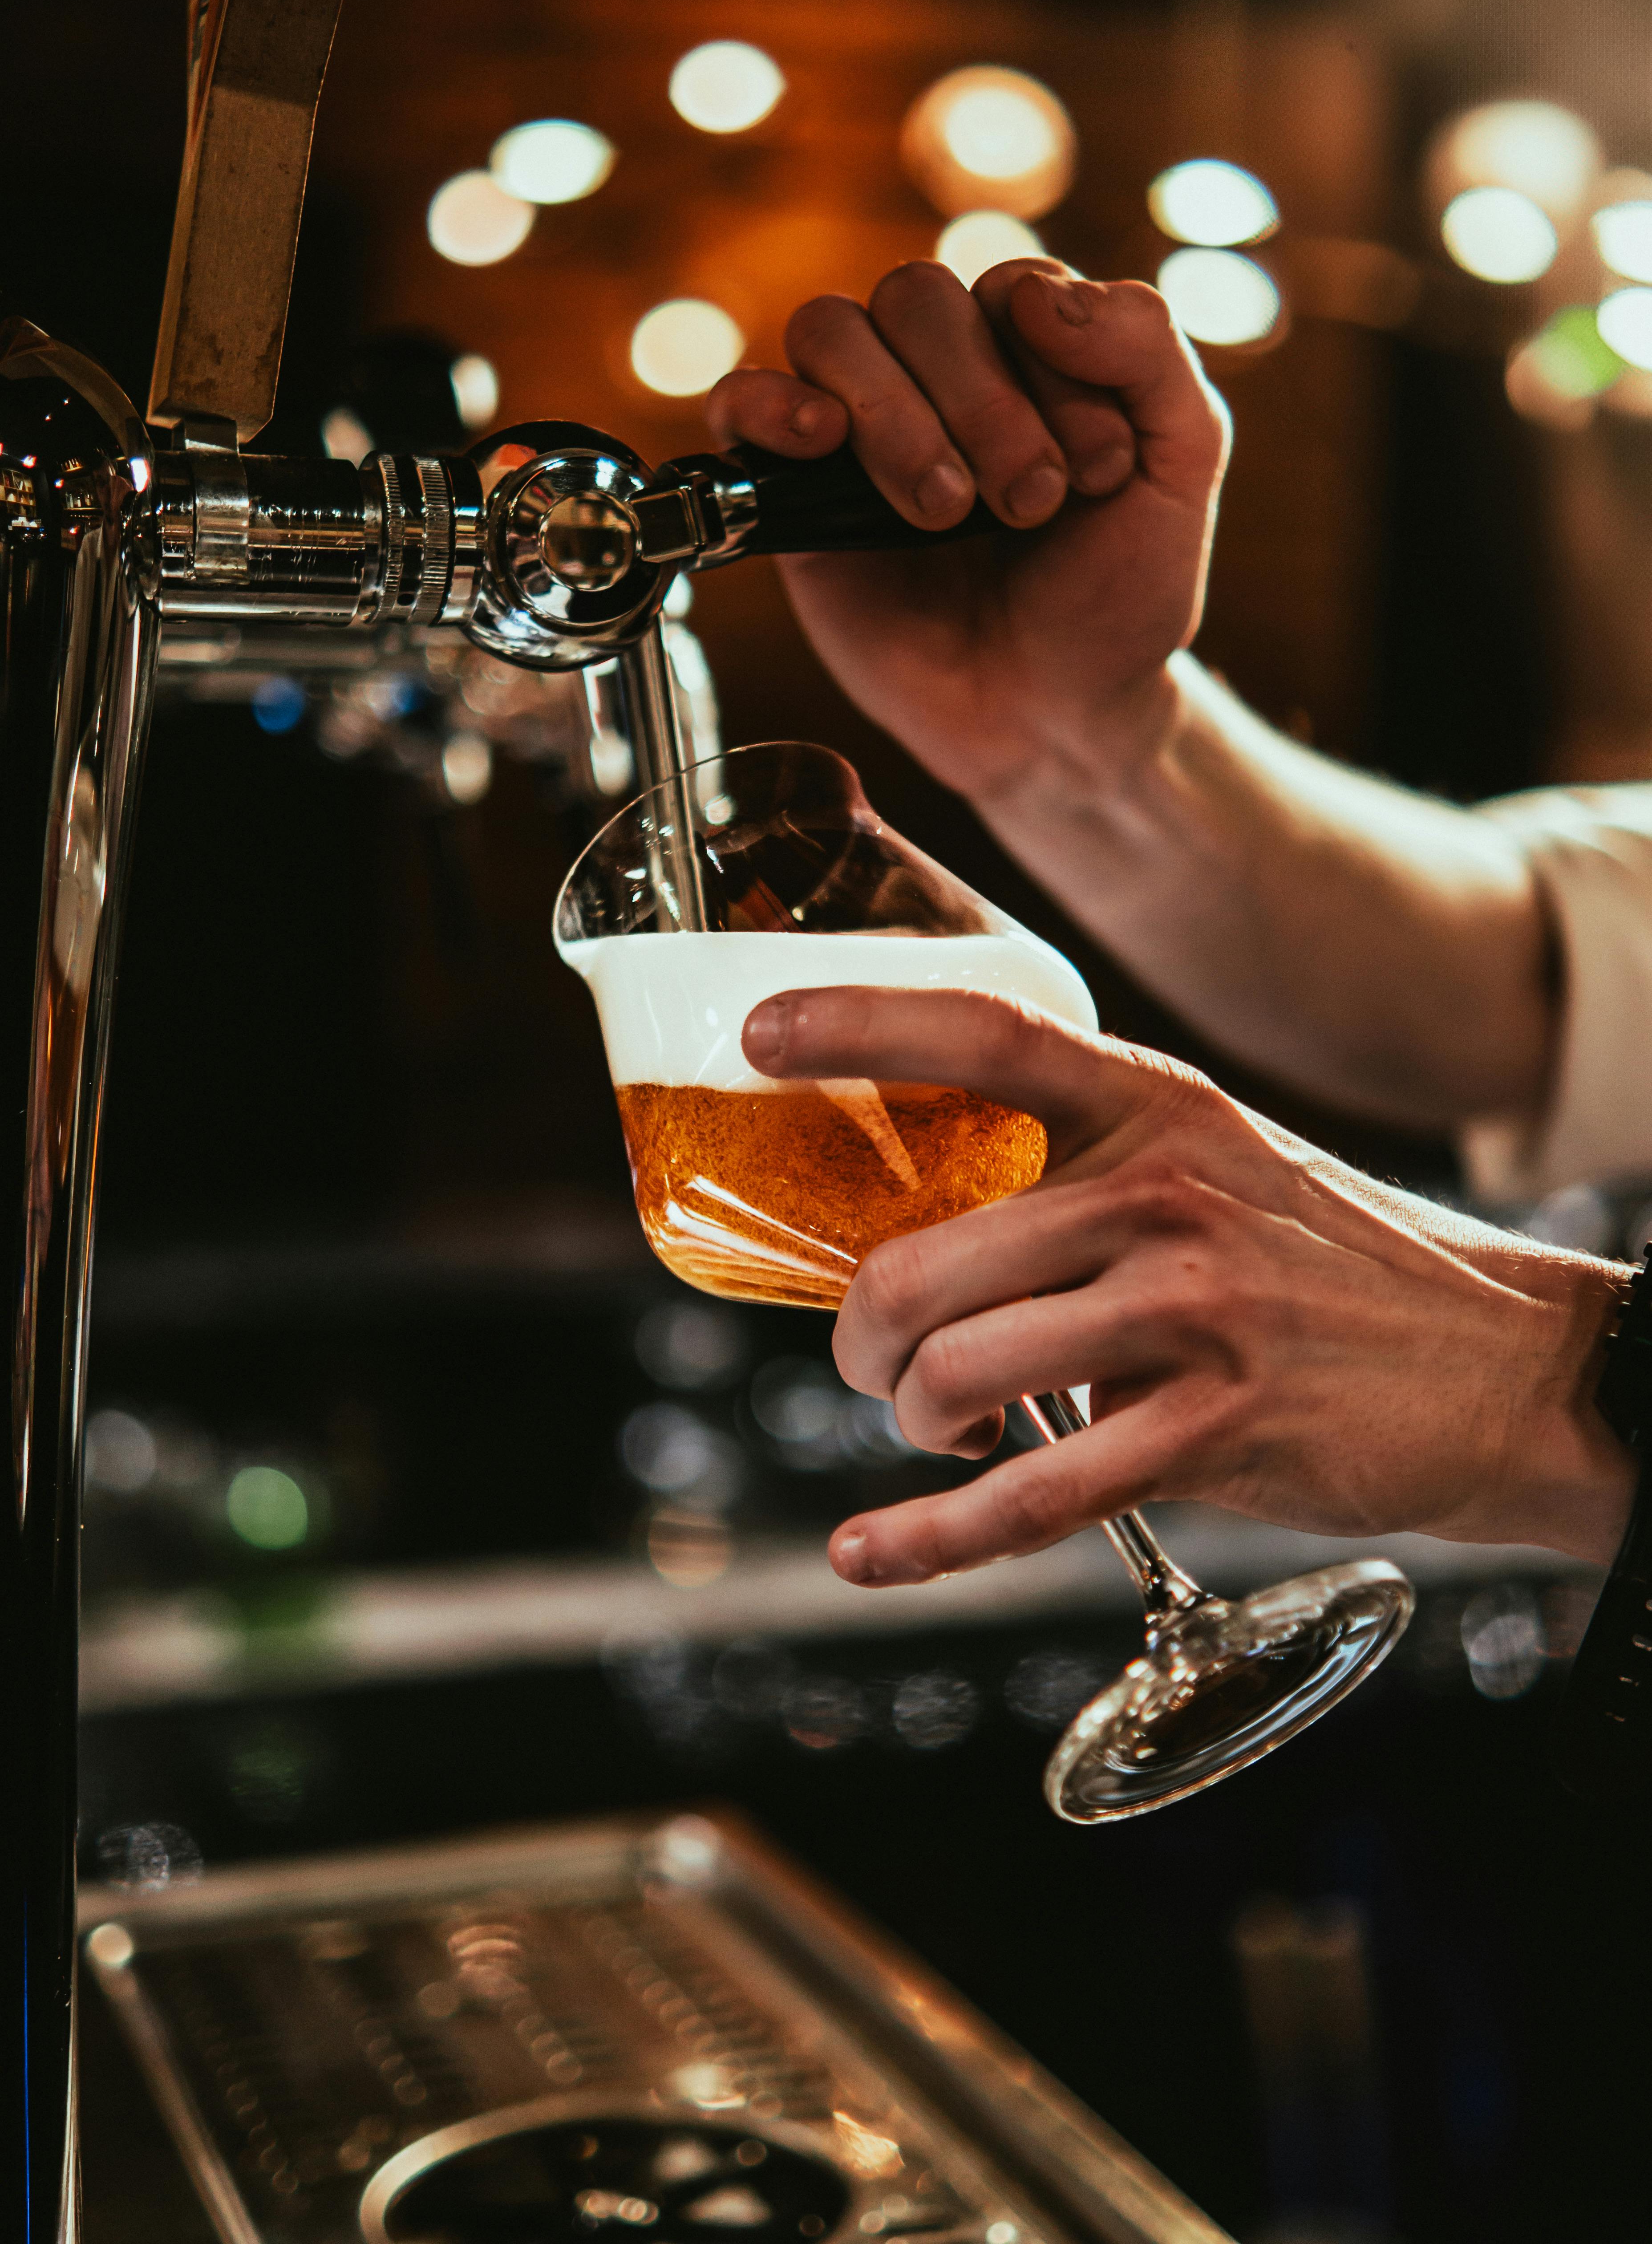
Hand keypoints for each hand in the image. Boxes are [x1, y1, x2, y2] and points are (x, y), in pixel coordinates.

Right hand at [704, 261, 1228, 809]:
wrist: (1056, 717)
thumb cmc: (1115, 596)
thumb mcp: (1180, 464)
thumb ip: (1148, 352)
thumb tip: (1034, 294)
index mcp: (1025, 350)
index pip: (1010, 288)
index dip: (1053, 370)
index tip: (1097, 475)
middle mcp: (934, 374)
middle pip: (915, 297)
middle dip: (979, 398)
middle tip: (1028, 502)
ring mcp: (857, 429)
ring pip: (831, 332)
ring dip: (894, 412)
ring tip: (943, 509)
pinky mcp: (793, 497)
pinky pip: (739, 401)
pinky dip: (769, 402)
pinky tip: (820, 440)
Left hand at [740, 986, 1635, 1584]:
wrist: (1497, 1361)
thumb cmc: (1324, 1262)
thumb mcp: (1214, 1164)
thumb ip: (1087, 1173)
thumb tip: (926, 1224)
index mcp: (1156, 1106)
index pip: (990, 1033)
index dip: (863, 1023)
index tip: (760, 1036)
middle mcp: (1164, 1196)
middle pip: (922, 1264)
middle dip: (864, 1337)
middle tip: (878, 1361)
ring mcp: (1193, 1315)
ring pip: (961, 1376)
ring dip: (912, 1421)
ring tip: (939, 1428)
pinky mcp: (1219, 1431)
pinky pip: (1033, 1497)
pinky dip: (930, 1539)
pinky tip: (870, 1554)